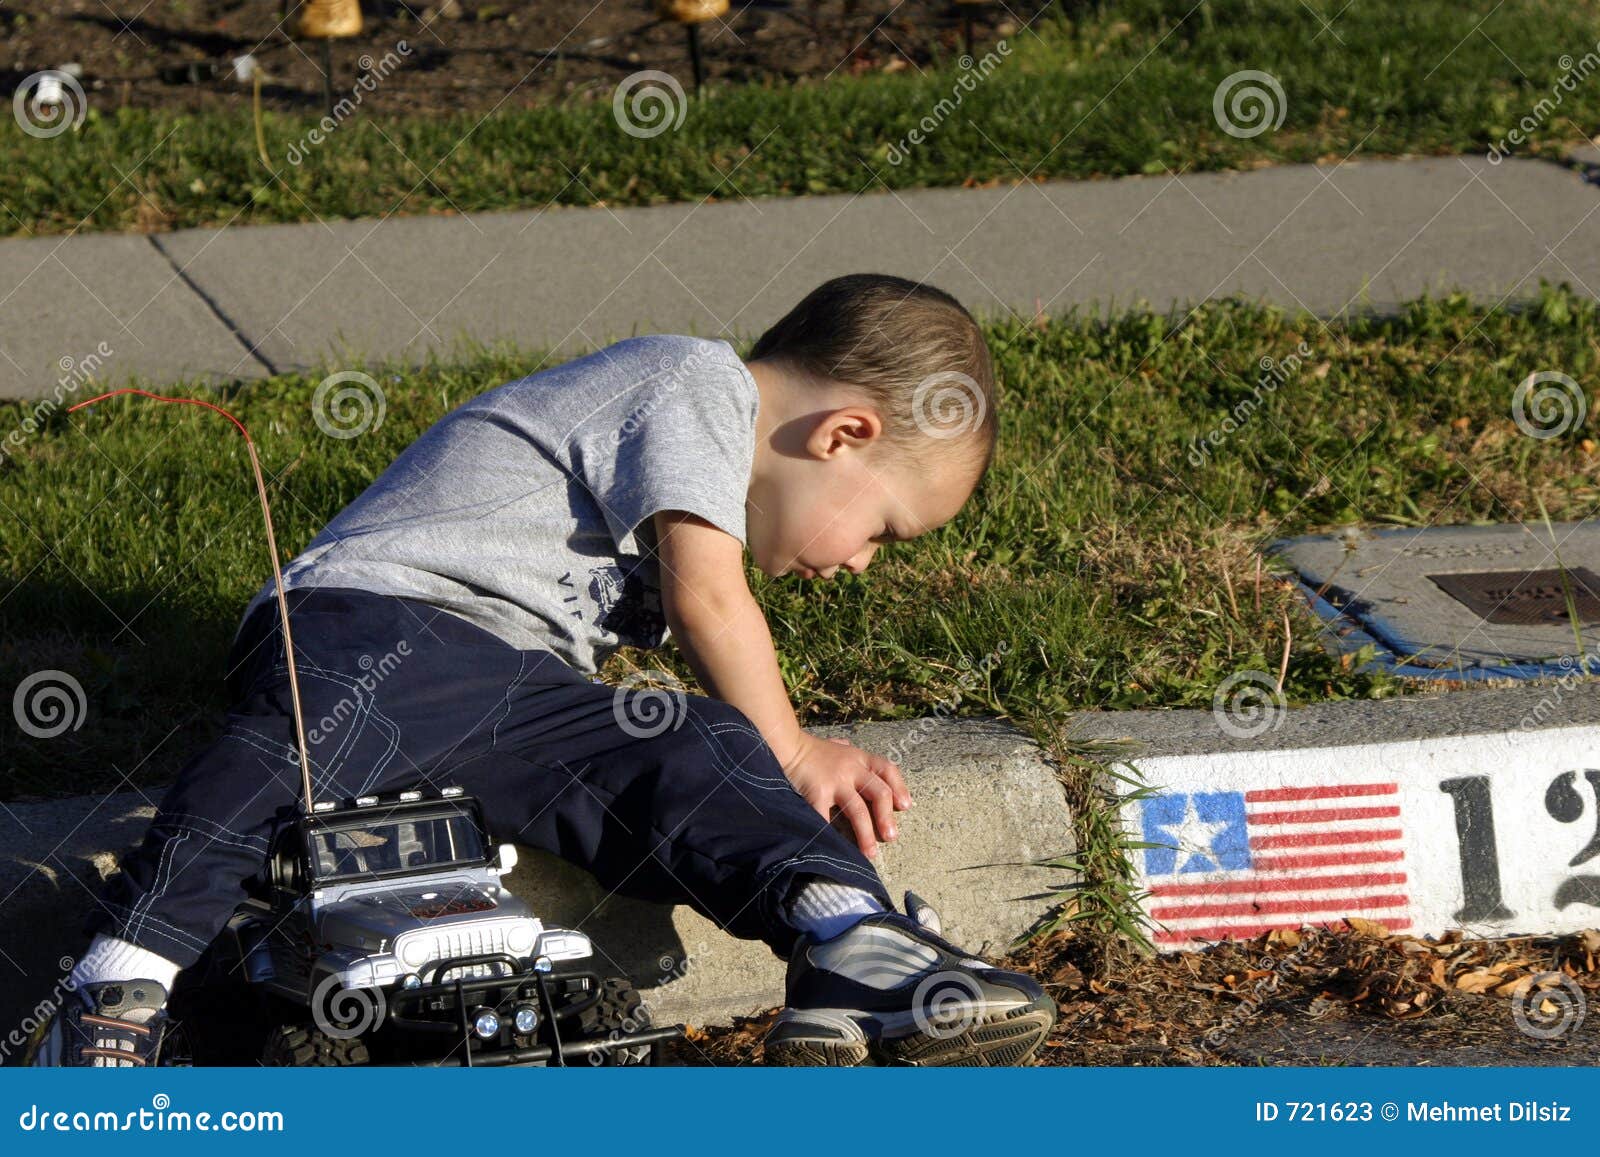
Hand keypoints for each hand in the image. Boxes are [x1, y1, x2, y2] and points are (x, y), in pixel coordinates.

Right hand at [780, 732, 912, 860]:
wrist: (785, 745)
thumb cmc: (810, 750)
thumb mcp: (835, 746)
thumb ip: (846, 750)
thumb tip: (849, 748)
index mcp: (859, 758)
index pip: (888, 769)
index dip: (900, 787)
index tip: (905, 806)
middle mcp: (851, 768)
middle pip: (879, 792)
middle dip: (887, 817)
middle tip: (891, 838)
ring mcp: (835, 780)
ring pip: (858, 809)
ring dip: (866, 834)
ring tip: (870, 853)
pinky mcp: (818, 791)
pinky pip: (827, 818)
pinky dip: (832, 835)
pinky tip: (836, 849)